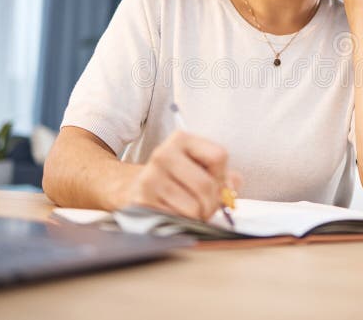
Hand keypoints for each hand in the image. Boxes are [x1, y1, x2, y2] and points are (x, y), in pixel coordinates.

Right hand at [120, 130, 242, 219]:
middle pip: (206, 185)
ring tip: (188, 211)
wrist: (129, 187)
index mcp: (181, 139)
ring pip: (193, 207)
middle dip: (211, 203)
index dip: (222, 176)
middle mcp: (163, 154)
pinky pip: (176, 220)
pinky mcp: (141, 201)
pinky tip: (172, 214)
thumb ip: (223, 176)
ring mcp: (150, 178)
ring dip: (196, 216)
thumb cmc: (174, 179)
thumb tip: (233, 186)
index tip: (214, 182)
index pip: (219, 155)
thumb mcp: (198, 167)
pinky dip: (180, 223)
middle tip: (205, 208)